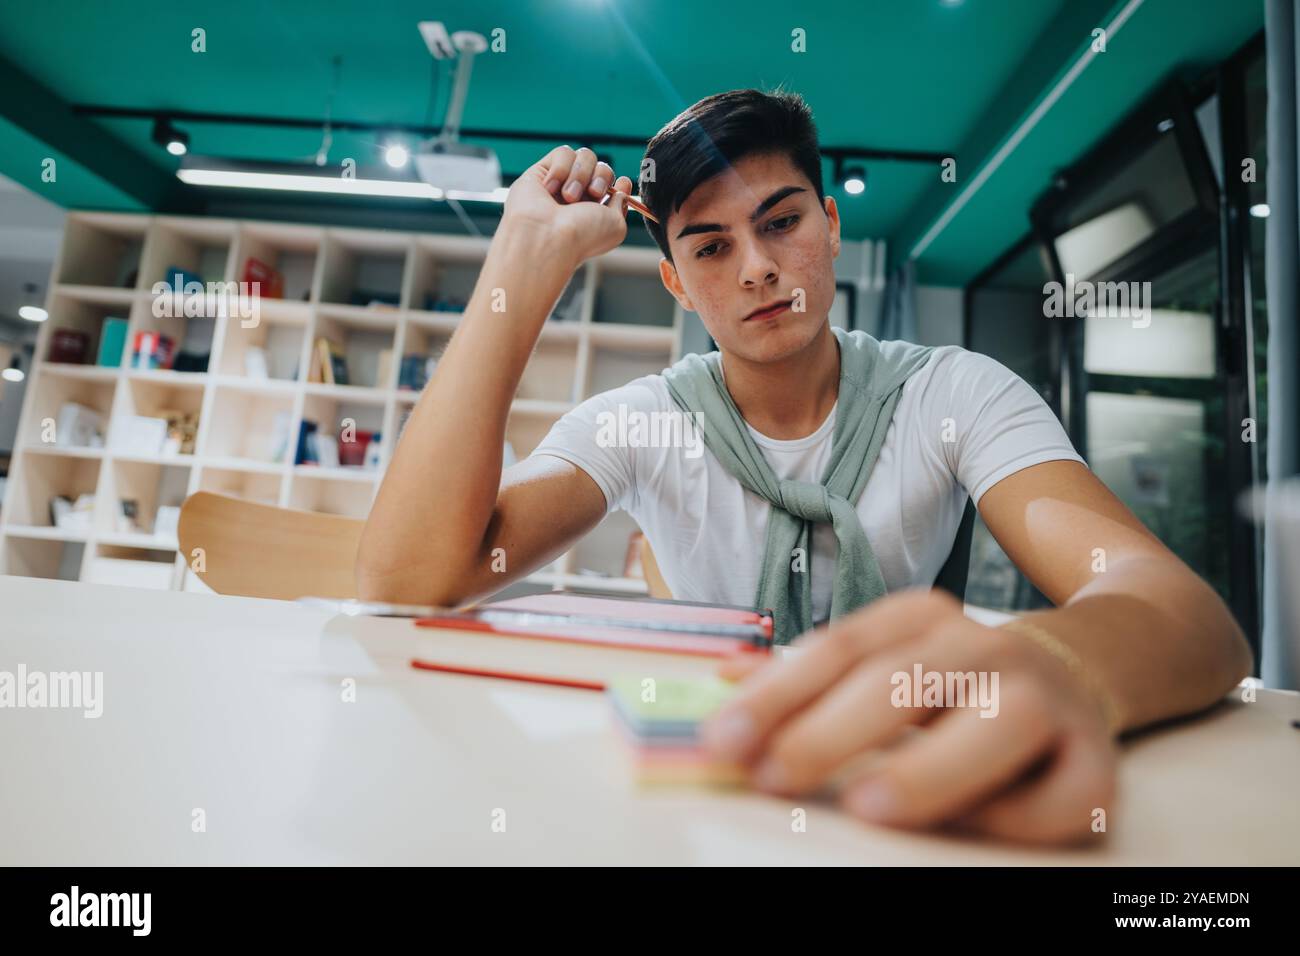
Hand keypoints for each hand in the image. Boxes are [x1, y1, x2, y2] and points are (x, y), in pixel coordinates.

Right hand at [502, 145, 633, 267]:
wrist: (546, 237)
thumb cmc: (581, 236)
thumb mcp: (616, 225)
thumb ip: (622, 205)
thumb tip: (620, 189)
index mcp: (594, 212)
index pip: (612, 188)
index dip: (620, 183)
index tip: (623, 183)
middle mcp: (578, 198)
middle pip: (602, 168)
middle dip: (602, 177)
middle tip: (593, 193)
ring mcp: (560, 184)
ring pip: (585, 156)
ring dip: (581, 175)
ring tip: (569, 196)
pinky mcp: (541, 171)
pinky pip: (563, 152)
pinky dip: (560, 169)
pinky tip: (550, 189)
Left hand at [702, 590, 1117, 844]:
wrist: (1079, 667)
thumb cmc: (951, 679)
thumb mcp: (882, 657)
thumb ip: (808, 676)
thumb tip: (720, 682)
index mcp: (922, 619)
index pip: (840, 647)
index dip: (778, 694)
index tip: (725, 741)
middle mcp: (984, 647)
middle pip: (905, 680)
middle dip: (831, 731)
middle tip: (774, 775)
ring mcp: (1045, 698)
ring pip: (999, 723)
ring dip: (932, 767)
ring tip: (869, 806)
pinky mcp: (1097, 758)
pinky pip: (1064, 792)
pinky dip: (1021, 815)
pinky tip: (971, 825)